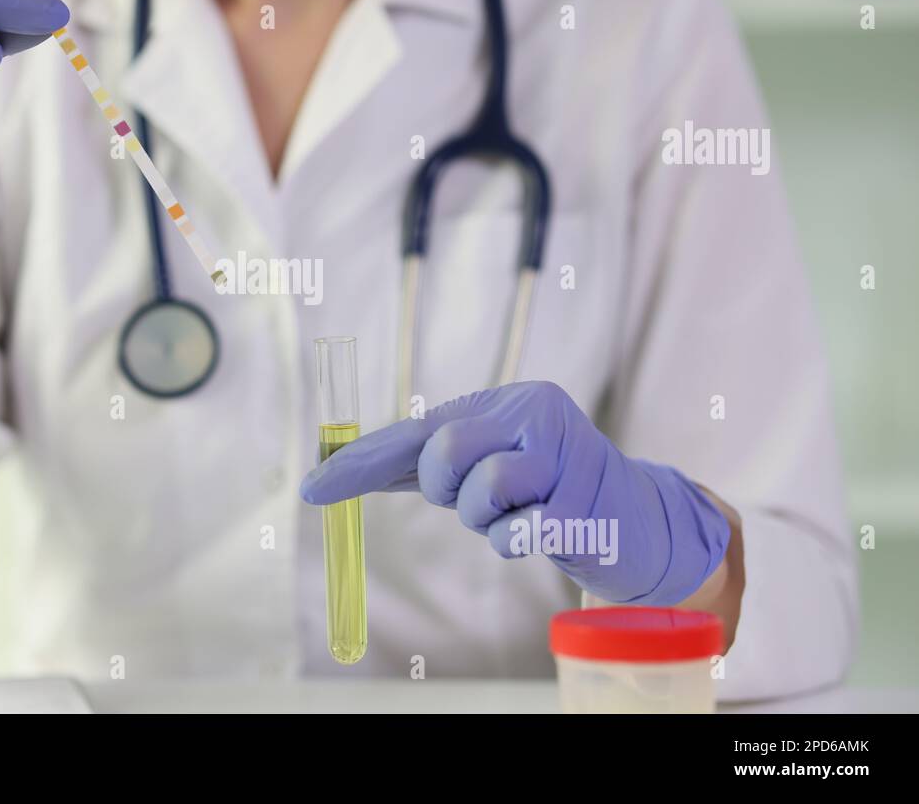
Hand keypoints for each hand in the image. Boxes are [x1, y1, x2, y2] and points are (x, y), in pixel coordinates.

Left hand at [301, 381, 729, 604]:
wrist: (635, 523)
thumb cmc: (544, 492)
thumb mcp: (482, 470)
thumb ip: (418, 465)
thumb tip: (330, 472)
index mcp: (504, 402)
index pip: (418, 429)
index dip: (362, 461)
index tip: (311, 488)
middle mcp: (534, 411)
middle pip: (445, 449)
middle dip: (449, 488)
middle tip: (482, 498)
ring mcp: (565, 453)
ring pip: (482, 493)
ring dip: (491, 522)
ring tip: (524, 514)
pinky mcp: (585, 502)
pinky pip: (518, 534)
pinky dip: (520, 543)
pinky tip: (550, 530)